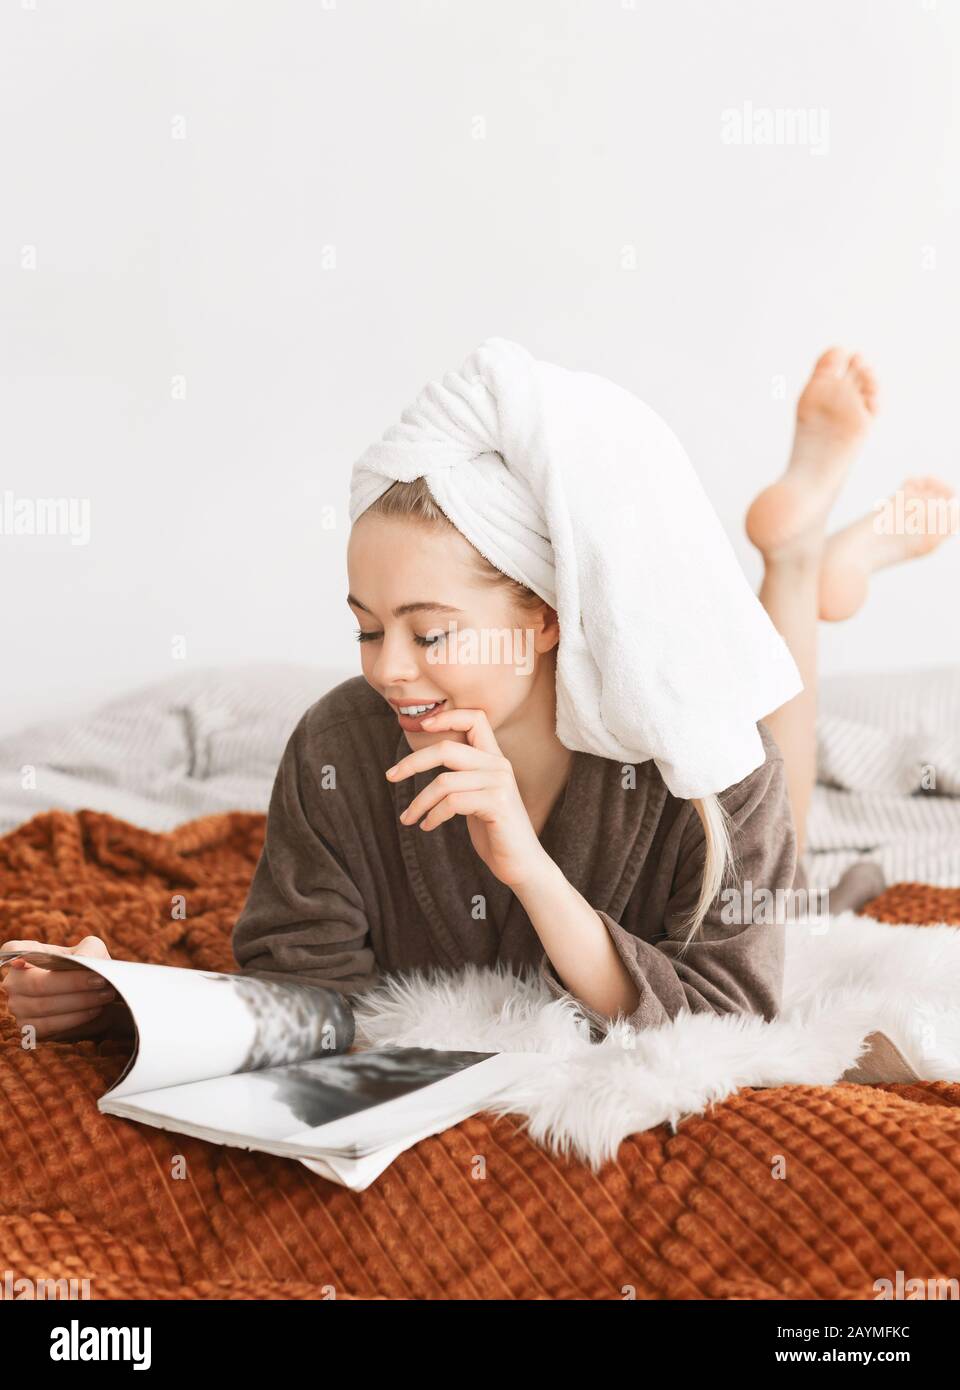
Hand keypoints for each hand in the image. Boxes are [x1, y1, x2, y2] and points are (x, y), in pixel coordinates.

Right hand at [0, 936, 117, 1040]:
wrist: (98, 996)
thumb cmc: (89, 969)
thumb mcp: (93, 952)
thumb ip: (89, 951)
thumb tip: (84, 961)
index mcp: (27, 956)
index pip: (13, 949)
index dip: (17, 954)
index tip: (22, 960)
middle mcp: (16, 982)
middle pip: (36, 983)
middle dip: (72, 984)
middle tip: (101, 981)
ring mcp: (19, 1007)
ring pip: (44, 1006)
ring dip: (79, 1002)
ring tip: (104, 995)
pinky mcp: (30, 1029)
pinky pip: (48, 1025)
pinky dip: (74, 1018)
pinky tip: (94, 1010)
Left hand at [385, 707, 554, 889]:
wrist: (522, 863)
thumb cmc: (494, 830)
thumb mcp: (477, 795)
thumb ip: (462, 774)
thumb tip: (424, 759)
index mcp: (494, 758)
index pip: (475, 718)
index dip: (447, 717)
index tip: (421, 726)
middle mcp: (499, 765)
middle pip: (446, 749)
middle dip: (412, 762)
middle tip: (390, 776)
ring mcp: (499, 783)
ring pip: (443, 782)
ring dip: (419, 802)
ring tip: (408, 818)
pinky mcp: (497, 804)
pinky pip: (452, 803)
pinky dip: (433, 816)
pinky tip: (427, 826)